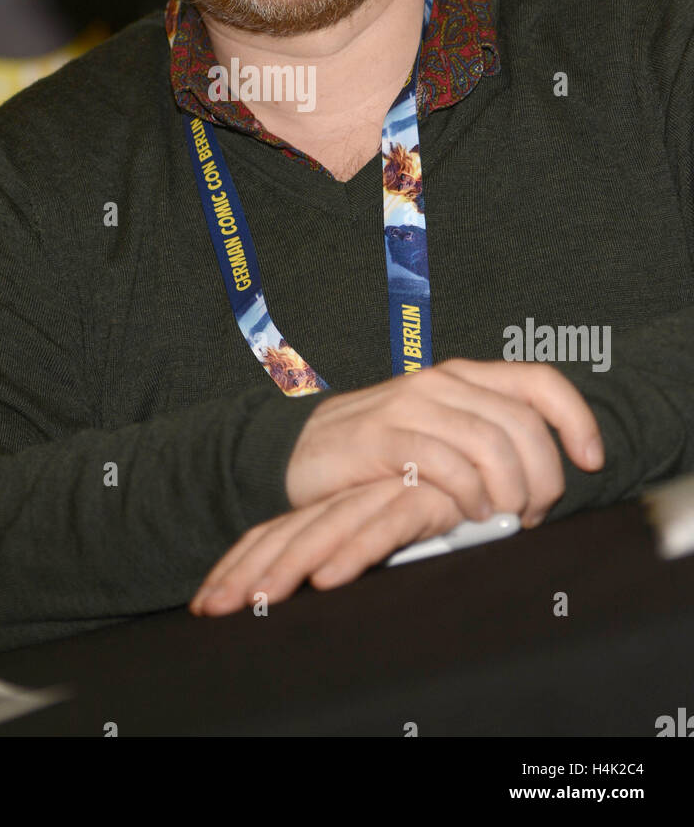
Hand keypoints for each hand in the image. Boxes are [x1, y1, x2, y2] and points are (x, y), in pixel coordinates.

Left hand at [190, 475, 465, 615]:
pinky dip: (356, 551)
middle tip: (211, 607)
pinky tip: (328, 579)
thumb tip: (316, 583)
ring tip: (256, 602)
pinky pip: (386, 525)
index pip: (282, 533)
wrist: (492, 450)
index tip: (208, 600)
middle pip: (293, 533)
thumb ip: (359, 542)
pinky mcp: (426, 495)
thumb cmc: (450, 495)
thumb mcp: (389, 523)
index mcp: (341, 501)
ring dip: (287, 567)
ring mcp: (388, 490)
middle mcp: (357, 494)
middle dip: (247, 571)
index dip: (243, 563)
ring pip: (329, 530)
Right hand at [285, 359, 603, 527]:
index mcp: (464, 377)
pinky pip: (448, 465)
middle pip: (523, 423)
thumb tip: (551, 473)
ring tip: (503, 518)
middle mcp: (442, 382)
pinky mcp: (385, 436)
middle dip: (544, 476)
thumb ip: (488, 438)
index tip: (591, 460)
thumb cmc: (385, 453)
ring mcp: (412, 405)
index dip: (576, 418)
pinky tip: (467, 514)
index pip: (539, 381)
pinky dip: (469, 496)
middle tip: (534, 513)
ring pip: (492, 445)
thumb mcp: (444, 434)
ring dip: (510, 492)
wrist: (304, 453)